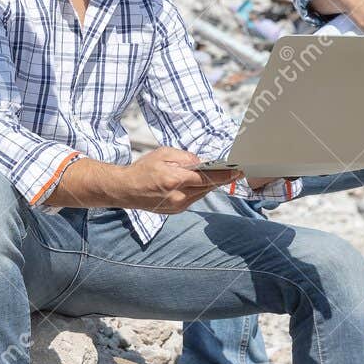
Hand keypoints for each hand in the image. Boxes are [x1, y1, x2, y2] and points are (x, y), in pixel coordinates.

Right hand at [119, 147, 237, 213]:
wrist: (126, 190)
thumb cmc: (143, 169)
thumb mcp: (163, 154)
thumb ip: (185, 157)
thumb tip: (202, 162)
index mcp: (175, 180)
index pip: (207, 178)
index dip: (225, 175)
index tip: (238, 170)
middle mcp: (178, 196)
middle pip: (208, 187)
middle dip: (222, 179)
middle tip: (235, 171)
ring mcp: (178, 206)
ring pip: (202, 194)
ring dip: (211, 185)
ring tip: (222, 175)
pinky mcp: (176, 210)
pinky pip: (194, 198)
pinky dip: (199, 190)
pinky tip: (202, 182)